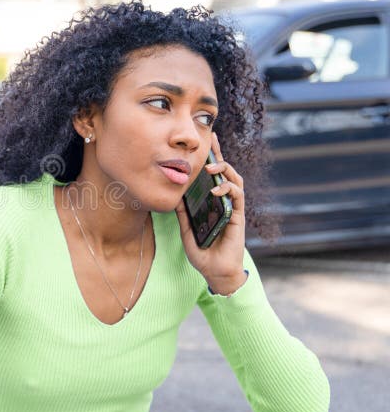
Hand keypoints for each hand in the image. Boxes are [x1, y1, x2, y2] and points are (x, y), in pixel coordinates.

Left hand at [174, 132, 246, 294]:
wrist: (215, 271)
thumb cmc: (202, 251)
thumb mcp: (186, 228)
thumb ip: (183, 212)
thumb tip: (173, 195)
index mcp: (211, 201)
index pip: (212, 175)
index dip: (210, 157)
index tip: (205, 141)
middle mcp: (224, 201)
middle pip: (225, 171)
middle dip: (219, 154)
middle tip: (211, 140)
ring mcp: (232, 207)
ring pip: (234, 179)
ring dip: (224, 170)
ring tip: (210, 168)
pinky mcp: (238, 216)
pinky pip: (237, 196)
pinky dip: (227, 189)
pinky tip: (215, 189)